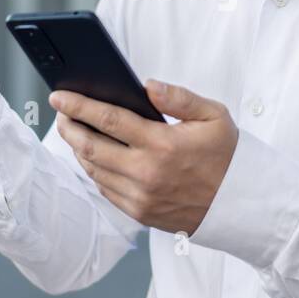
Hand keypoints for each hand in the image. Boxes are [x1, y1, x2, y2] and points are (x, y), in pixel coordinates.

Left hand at [51, 80, 238, 234]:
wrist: (239, 203)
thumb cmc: (227, 157)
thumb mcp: (213, 116)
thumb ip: (179, 98)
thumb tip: (148, 85)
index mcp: (163, 145)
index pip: (108, 120)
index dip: (78, 106)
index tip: (59, 97)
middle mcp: (146, 173)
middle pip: (90, 147)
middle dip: (68, 127)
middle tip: (60, 113)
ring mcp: (140, 196)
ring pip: (93, 170)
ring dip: (78, 148)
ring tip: (74, 131)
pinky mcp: (139, 212)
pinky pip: (105, 189)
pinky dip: (94, 170)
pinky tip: (94, 156)